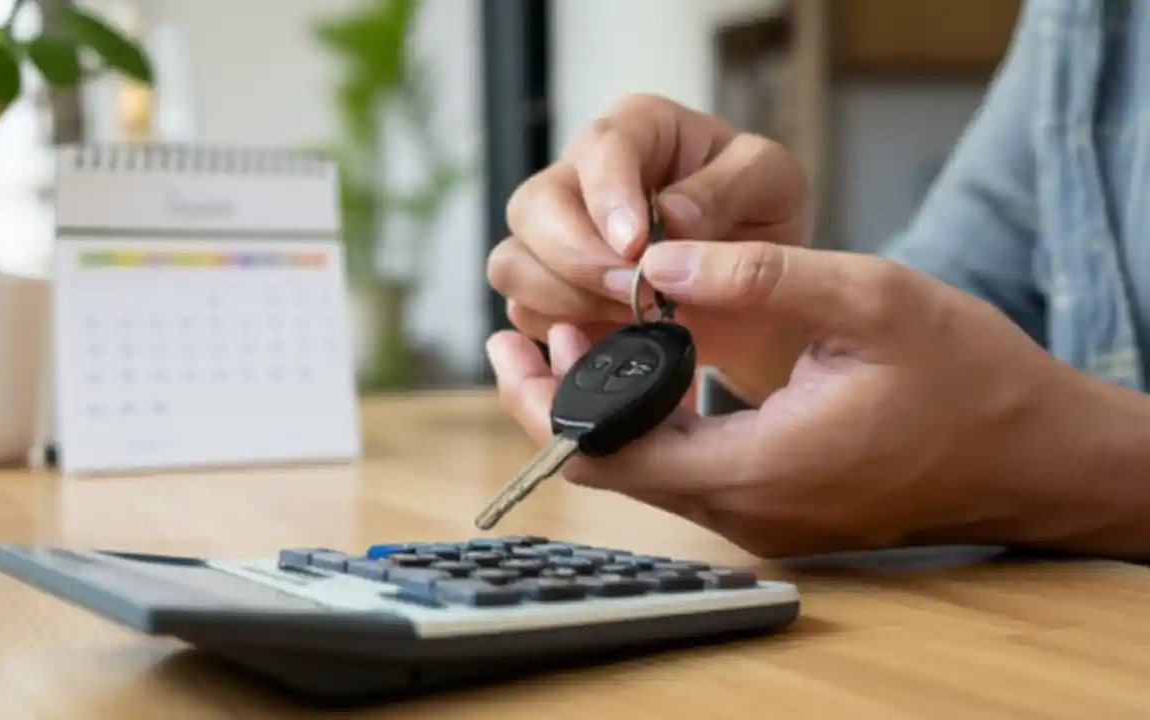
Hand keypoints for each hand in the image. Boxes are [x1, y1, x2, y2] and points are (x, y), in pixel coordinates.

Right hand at [487, 93, 812, 400]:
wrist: (758, 285)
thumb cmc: (763, 214)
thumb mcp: (773, 183)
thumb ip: (728, 188)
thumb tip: (671, 215)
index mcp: (640, 130)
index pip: (602, 147)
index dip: (609, 198)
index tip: (635, 246)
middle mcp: (583, 176)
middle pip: (532, 206)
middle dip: (576, 258)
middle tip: (634, 292)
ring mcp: (556, 235)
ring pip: (512, 263)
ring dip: (565, 299)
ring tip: (632, 316)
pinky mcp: (550, 291)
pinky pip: (525, 314)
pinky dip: (564, 333)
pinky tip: (616, 334)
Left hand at [488, 240, 1104, 557]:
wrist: (1032, 454)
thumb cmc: (966, 378)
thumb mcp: (869, 300)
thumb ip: (758, 277)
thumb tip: (657, 262)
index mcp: (757, 468)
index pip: (611, 454)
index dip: (553, 400)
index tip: (525, 344)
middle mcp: (746, 512)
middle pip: (615, 470)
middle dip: (565, 400)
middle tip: (540, 330)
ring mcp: (760, 521)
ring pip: (649, 474)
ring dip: (612, 409)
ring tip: (590, 333)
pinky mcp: (775, 511)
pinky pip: (689, 475)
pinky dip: (656, 425)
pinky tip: (656, 370)